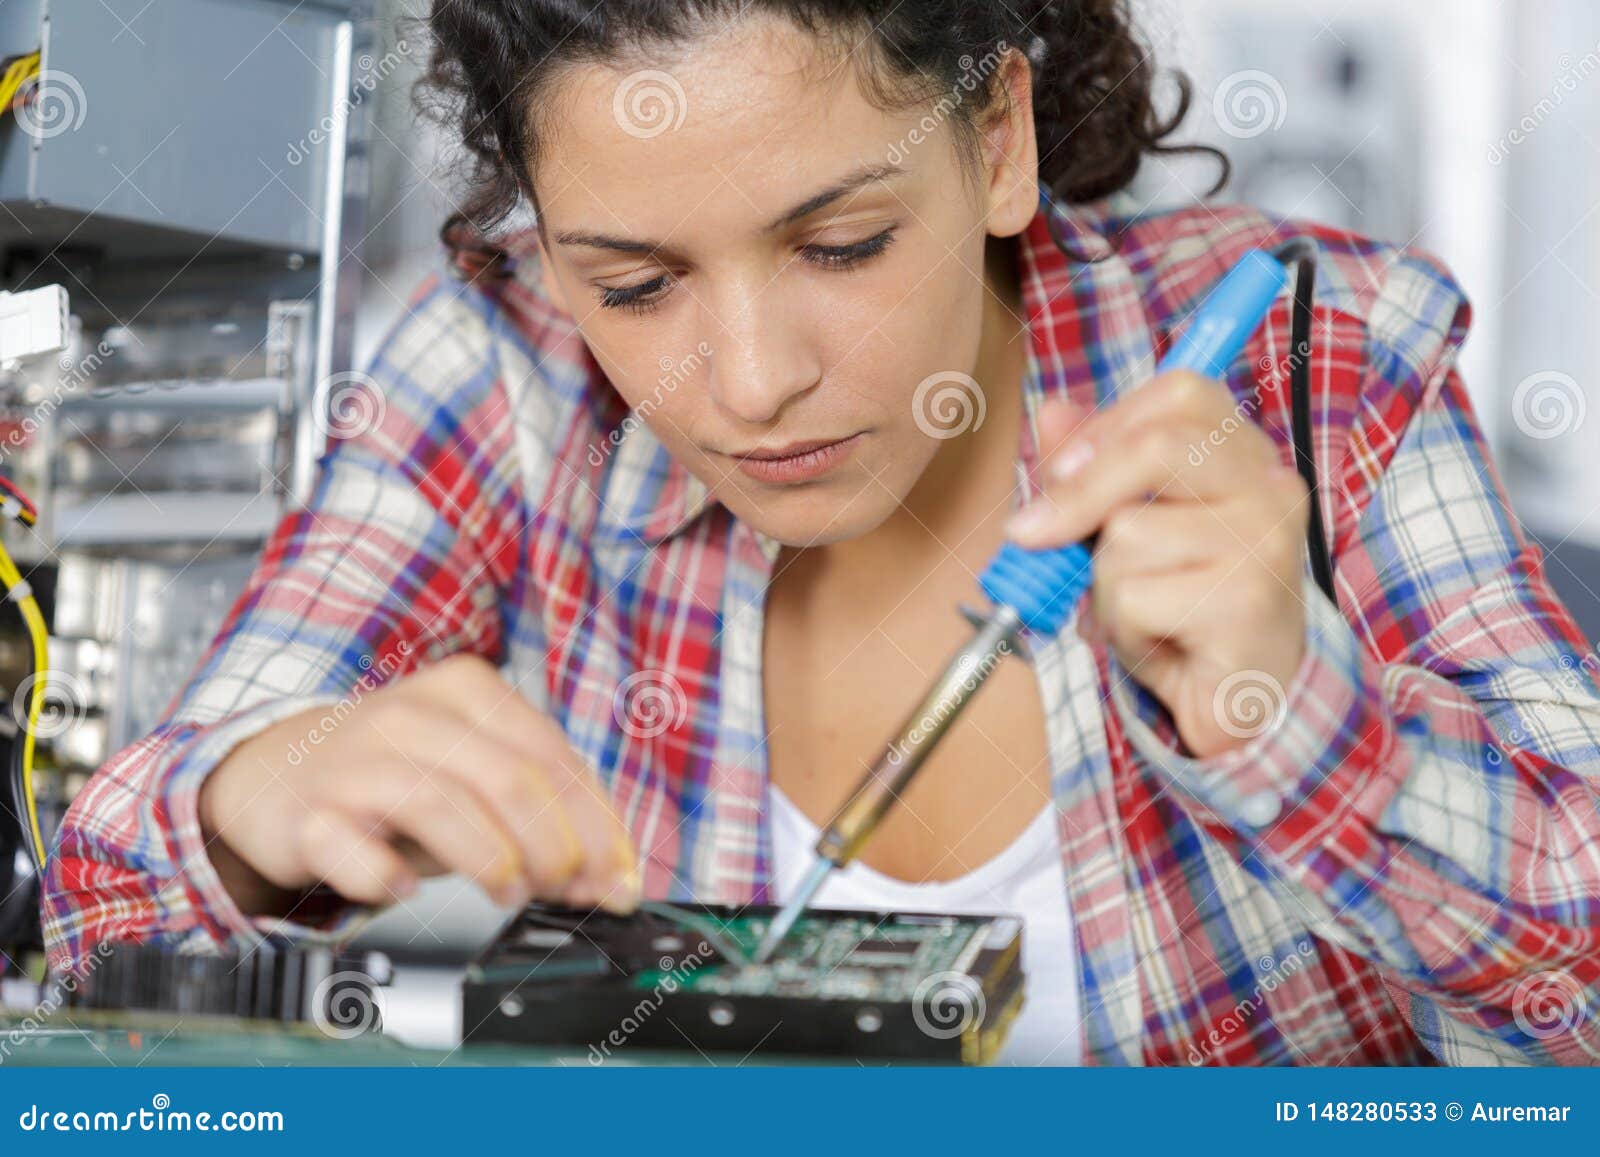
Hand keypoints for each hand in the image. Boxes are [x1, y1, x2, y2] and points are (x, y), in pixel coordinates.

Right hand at [198, 653, 640, 917]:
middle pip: (509, 778)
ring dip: (491, 861)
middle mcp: (412, 714)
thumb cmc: (397, 779)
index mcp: (468, 692)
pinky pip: (355, 849)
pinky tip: (405, 889)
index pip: (553, 757)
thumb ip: (543, 816)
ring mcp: (357, 760)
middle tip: (567, 891)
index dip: (596, 826)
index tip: (618, 881)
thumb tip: (609, 878)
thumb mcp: (476, 779)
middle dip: (555, 847)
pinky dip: (389, 879)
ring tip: (508, 894)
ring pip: (444, 804)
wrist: (275, 774)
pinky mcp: (309, 812)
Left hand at [1006, 373, 1310, 756]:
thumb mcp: (1127, 529)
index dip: (1107, 426)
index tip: (1062, 469)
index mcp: (1244, 455)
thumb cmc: (1183, 609)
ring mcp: (1266, 542)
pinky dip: (1123, 630)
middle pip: (1156, 447)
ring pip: (1128, 535)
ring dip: (1106, 587)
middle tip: (1032, 533)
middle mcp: (1269, 487)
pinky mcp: (1248, 600)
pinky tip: (1161, 643)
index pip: (1180, 394)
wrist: (1240, 702)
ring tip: (1144, 613)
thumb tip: (1050, 413)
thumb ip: (1091, 470)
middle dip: (1078, 494)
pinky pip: (1134, 597)